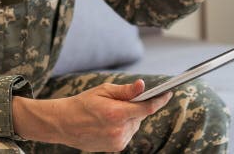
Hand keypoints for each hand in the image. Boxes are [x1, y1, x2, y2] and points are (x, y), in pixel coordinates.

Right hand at [12, 80, 171, 150]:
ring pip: (135, 125)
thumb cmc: (83, 103)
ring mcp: (118, 141)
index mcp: (116, 113)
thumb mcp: (104, 91)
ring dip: (130, 118)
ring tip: (112, 113)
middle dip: (137, 107)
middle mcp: (119, 130)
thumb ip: (126, 91)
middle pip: (140, 116)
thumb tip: (143, 86)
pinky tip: (110, 123)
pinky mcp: (116, 147)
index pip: (146, 108)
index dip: (160, 100)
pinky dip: (124, 126)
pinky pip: (128, 133)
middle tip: (122, 101)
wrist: (65, 124)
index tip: (168, 93)